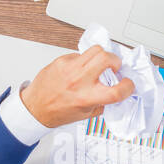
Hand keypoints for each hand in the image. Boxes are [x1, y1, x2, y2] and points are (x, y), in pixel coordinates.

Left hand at [21, 47, 135, 127]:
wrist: (35, 107)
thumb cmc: (58, 112)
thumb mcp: (85, 114)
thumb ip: (102, 102)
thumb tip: (116, 92)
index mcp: (86, 98)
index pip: (116, 90)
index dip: (128, 86)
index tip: (127, 85)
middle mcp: (78, 81)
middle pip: (107, 58)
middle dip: (115, 61)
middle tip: (114, 67)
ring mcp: (69, 69)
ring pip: (95, 50)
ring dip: (102, 56)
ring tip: (99, 64)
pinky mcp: (61, 61)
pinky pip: (80, 54)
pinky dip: (84, 60)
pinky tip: (80, 69)